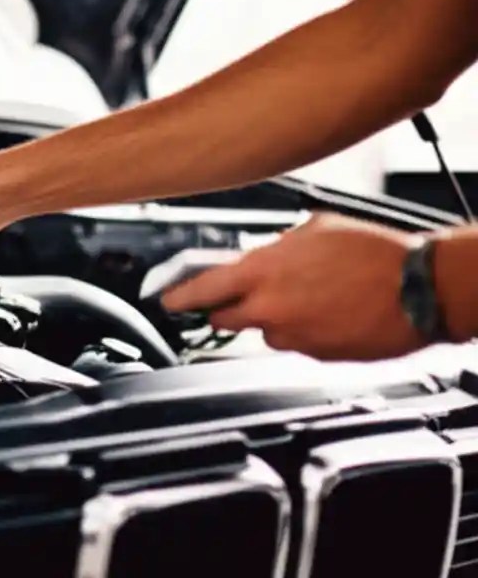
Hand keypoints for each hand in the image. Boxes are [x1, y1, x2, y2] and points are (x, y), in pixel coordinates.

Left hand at [161, 213, 425, 359]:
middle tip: (248, 297)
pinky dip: (306, 329)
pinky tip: (331, 311)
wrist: (418, 288)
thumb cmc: (374, 254)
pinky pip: (297, 342)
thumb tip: (264, 254)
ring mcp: (293, 336)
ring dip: (276, 318)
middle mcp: (270, 308)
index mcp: (263, 272)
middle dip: (229, 309)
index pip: (203, 289)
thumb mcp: (315, 230)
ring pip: (265, 331)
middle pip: (226, 319)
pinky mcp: (316, 356)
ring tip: (313, 297)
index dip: (181, 297)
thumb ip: (277, 246)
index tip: (167, 302)